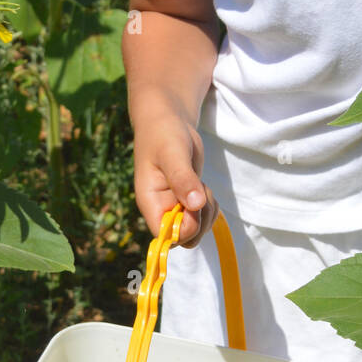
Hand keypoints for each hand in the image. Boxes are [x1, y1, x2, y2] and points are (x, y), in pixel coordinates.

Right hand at [132, 108, 219, 248]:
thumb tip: (195, 205)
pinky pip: (202, 217)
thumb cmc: (164, 135)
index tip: (194, 205)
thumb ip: (183, 179)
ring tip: (202, 186)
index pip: (165, 236)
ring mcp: (175, 207)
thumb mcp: (173, 153)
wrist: (168, 122)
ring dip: (207, 213)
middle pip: (183, 239)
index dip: (184, 228)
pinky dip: (210, 207)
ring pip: (196, 230)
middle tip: (202, 192)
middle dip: (199, 221)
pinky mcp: (188, 201)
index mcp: (150, 203)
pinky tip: (205, 188)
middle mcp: (161, 210)